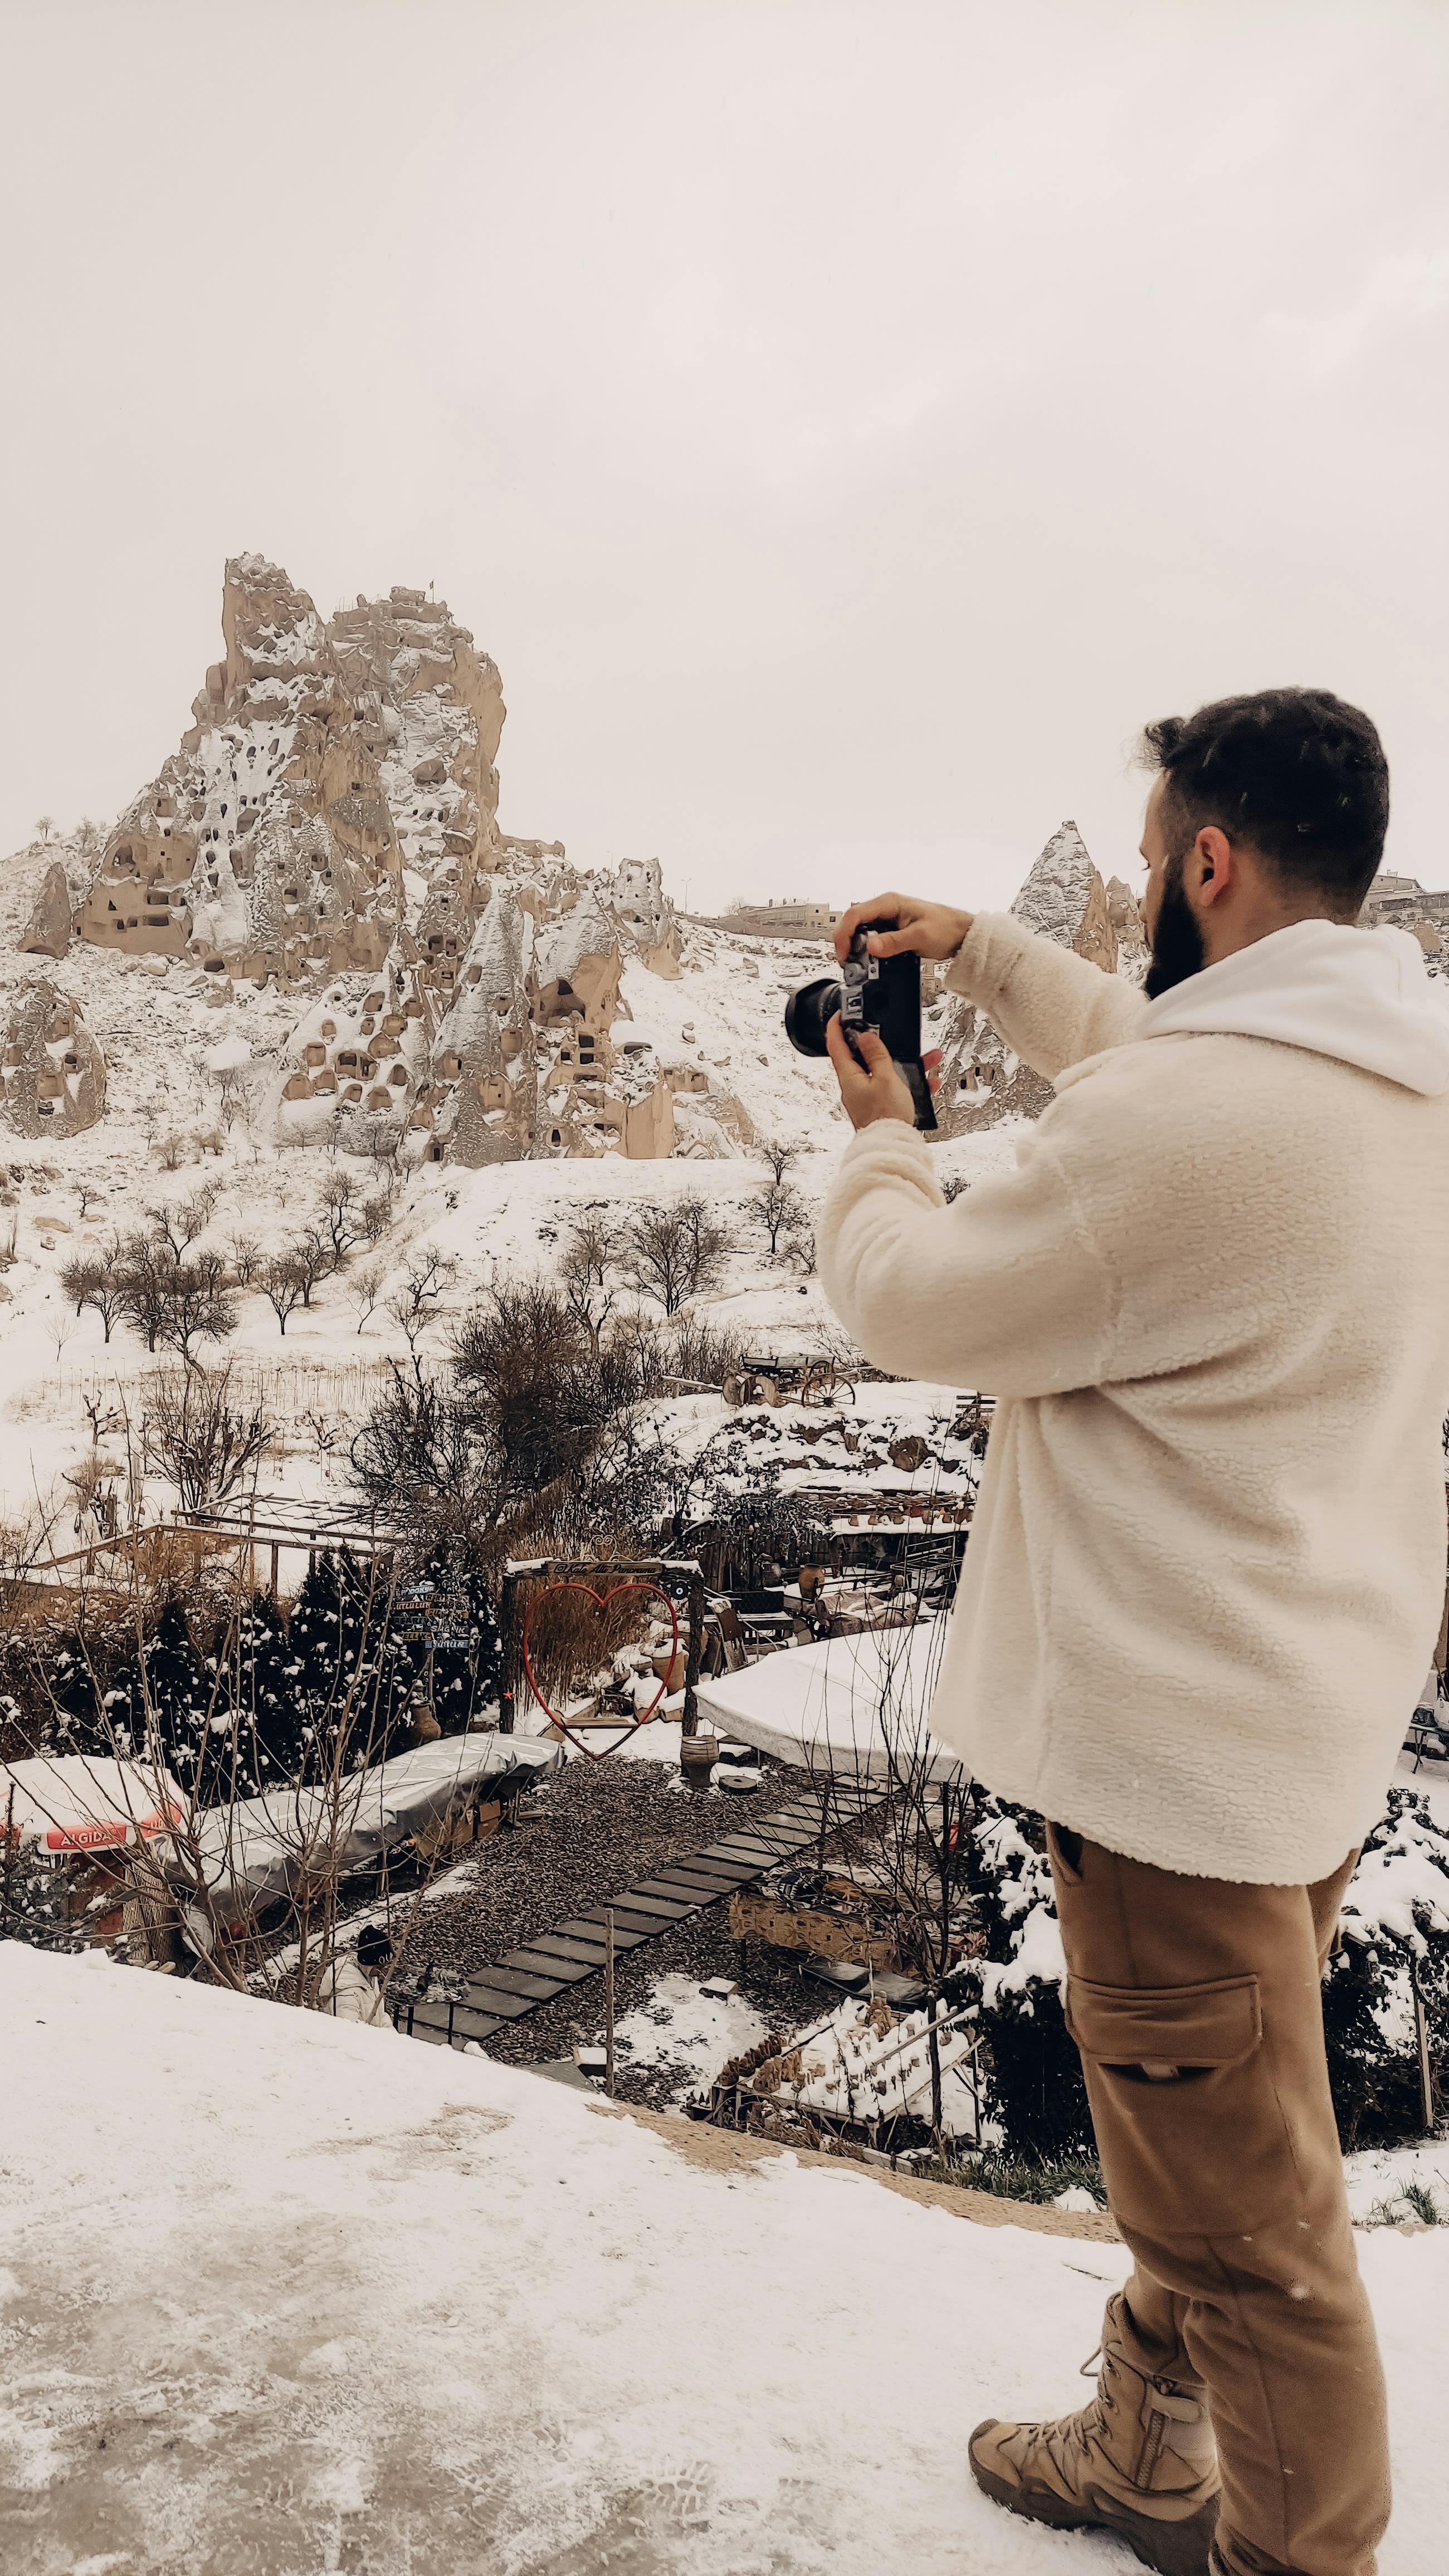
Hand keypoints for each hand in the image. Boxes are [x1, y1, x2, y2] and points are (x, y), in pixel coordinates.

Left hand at [826, 1019, 942, 1131]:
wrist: (892, 1146)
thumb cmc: (885, 1116)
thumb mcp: (885, 1078)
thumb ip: (877, 1056)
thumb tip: (866, 1037)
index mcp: (849, 1076)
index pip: (835, 1045)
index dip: (835, 1026)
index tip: (840, 1014)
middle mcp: (854, 1086)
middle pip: (862, 1057)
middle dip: (881, 1044)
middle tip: (887, 1032)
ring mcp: (866, 1096)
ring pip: (884, 1071)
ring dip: (904, 1063)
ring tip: (926, 1058)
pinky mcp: (879, 1105)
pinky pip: (894, 1087)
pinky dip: (909, 1082)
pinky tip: (927, 1082)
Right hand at [834, 889, 973, 965]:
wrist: (961, 933)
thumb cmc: (946, 927)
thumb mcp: (920, 937)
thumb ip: (894, 942)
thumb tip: (871, 947)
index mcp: (890, 902)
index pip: (855, 913)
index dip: (844, 934)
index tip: (844, 953)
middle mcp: (885, 907)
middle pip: (853, 921)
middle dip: (846, 941)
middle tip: (848, 961)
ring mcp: (887, 918)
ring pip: (860, 930)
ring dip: (855, 946)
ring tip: (857, 962)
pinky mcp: (890, 929)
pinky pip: (871, 937)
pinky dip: (866, 948)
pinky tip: (868, 959)